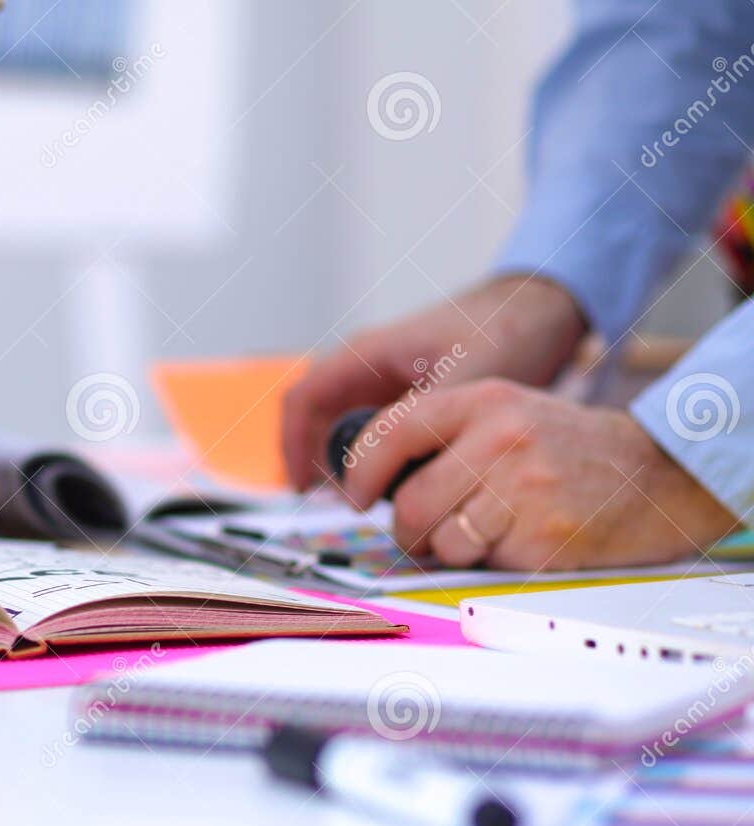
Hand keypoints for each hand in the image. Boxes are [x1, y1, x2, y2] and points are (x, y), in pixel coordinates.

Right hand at [282, 274, 588, 489]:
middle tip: (342, 507)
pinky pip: (374, 436)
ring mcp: (384, 383)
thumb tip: (407, 468)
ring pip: (343, 431)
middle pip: (315, 420)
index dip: (295, 446)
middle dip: (319, 465)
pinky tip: (398, 490)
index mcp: (368, 354)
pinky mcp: (407, 399)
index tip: (306, 489)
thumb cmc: (507, 326)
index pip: (303, 400)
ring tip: (369, 505)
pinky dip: (377, 464)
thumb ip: (434, 418)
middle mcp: (366, 368)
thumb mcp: (471, 373)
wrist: (543, 306)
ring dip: (347, 468)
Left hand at [342, 381, 739, 569]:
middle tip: (426, 532)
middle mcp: (501, 438)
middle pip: (409, 503)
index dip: (360, 471)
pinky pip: (481, 564)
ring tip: (486, 532)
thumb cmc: (566, 453)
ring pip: (440, 541)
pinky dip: (489, 562)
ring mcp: (524, 489)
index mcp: (484, 400)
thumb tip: (368, 481)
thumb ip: (444, 437)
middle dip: (408, 529)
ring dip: (450, 550)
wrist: (657, 476)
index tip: (355, 496)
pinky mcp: (543, 537)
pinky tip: (520, 541)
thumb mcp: (507, 416)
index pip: (391, 432)